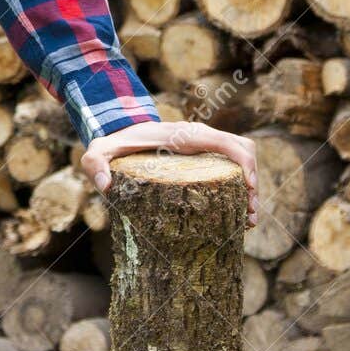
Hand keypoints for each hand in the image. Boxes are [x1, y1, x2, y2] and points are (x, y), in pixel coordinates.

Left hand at [80, 120, 258, 227]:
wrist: (119, 129)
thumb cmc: (114, 142)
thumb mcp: (100, 151)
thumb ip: (96, 164)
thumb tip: (106, 187)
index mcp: (185, 135)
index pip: (227, 142)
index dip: (244, 164)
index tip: (249, 189)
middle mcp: (200, 137)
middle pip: (243, 151)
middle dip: (253, 181)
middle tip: (250, 215)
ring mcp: (205, 145)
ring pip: (241, 159)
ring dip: (251, 186)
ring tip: (249, 221)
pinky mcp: (205, 155)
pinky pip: (232, 165)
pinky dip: (241, 184)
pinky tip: (240, 213)